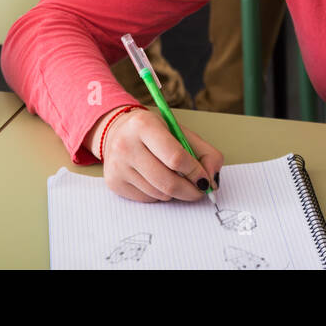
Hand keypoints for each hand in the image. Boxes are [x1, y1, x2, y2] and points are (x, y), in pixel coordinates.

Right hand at [96, 107, 223, 202]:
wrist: (117, 131)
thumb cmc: (154, 132)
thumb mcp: (180, 132)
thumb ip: (204, 152)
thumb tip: (212, 181)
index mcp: (144, 125)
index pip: (176, 157)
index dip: (196, 172)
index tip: (205, 180)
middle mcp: (126, 145)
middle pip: (168, 181)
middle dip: (190, 191)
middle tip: (199, 190)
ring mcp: (117, 165)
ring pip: (159, 194)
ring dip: (175, 192)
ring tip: (174, 178)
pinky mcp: (114, 182)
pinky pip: (147, 199)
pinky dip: (159, 194)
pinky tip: (156, 180)